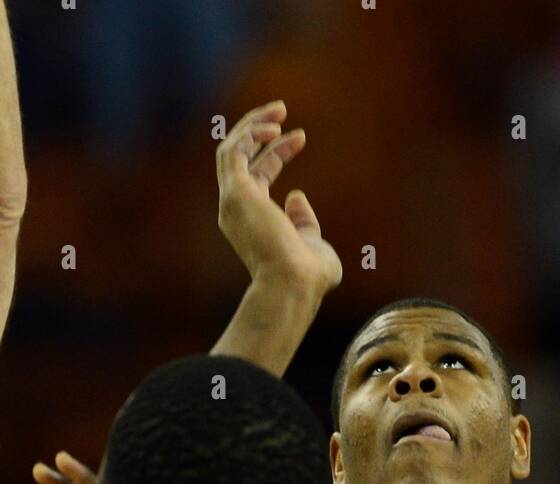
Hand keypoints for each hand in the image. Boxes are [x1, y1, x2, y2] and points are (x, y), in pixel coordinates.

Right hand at [216, 100, 341, 298]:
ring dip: (251, 124)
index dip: (276, 153)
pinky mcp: (235, 193)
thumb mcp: (314, 244)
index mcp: (252, 221)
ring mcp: (232, 201)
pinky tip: (274, 126)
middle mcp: (236, 209)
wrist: (294, 284)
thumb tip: (297, 195)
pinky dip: (250, 133)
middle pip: (241, 158)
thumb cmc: (308, 276)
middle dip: (259, 130)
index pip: (257, 176)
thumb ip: (305, 222)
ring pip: (230, 149)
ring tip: (278, 108)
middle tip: (283, 111)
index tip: (300, 138)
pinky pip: (234, 150)